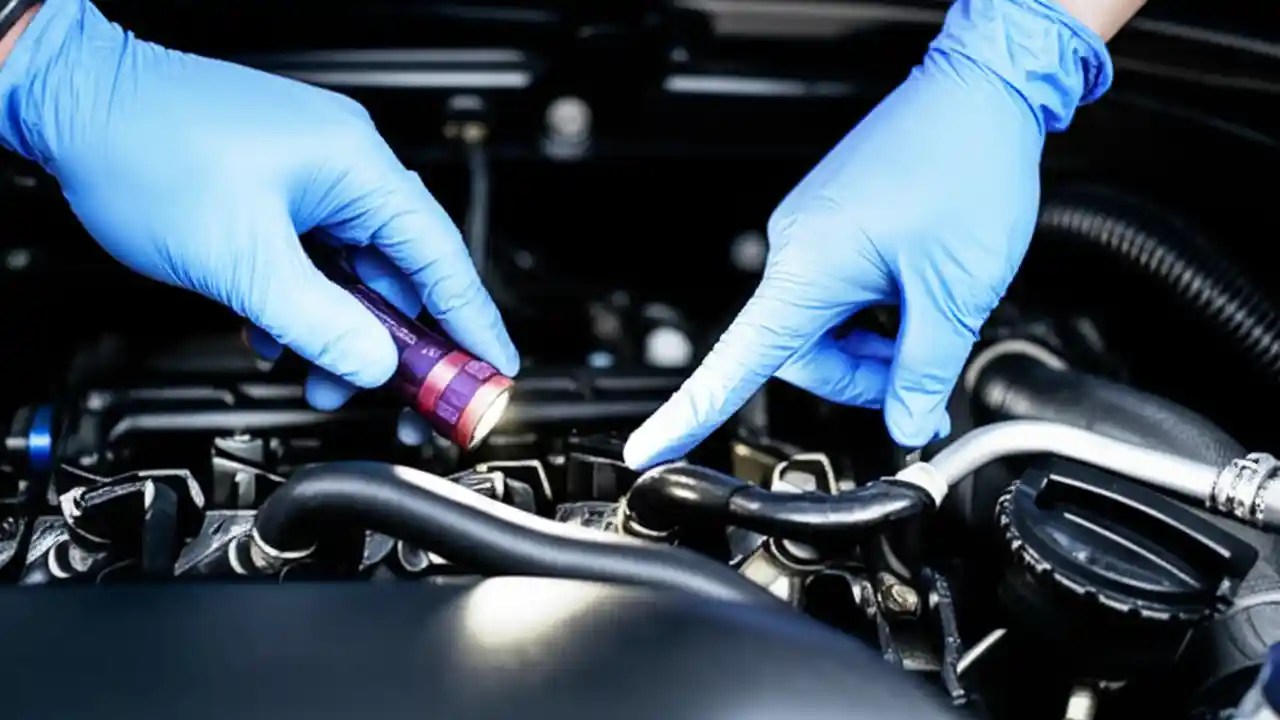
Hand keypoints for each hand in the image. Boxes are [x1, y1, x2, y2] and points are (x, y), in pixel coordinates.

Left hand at [0, 0, 518, 409]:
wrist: (70, 105)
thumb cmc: (146, 148)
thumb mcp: (242, 260)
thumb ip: (319, 324)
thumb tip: (371, 364)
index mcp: (357, 167)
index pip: (441, 257)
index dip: (474, 322)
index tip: (495, 370)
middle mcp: (346, 168)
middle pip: (404, 274)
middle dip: (401, 344)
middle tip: (410, 400)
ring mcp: (312, 179)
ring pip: (356, 276)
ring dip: (344, 332)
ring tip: (322, 376)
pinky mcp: (279, 194)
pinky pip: (317, 264)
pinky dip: (307, 307)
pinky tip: (280, 335)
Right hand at [624, 0, 1112, 468]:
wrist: (982, 90)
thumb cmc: (966, 166)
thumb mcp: (955, 289)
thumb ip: (924, 370)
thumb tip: (906, 423)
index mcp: (809, 263)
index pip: (737, 359)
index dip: (690, 413)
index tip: (646, 449)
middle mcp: (796, 245)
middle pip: (801, 352)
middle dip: (861, 376)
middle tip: (921, 376)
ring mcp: (810, 232)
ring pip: (825, 327)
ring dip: (875, 344)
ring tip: (931, 313)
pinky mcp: (831, 224)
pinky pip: (837, 292)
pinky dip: (876, 313)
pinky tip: (917, 292)